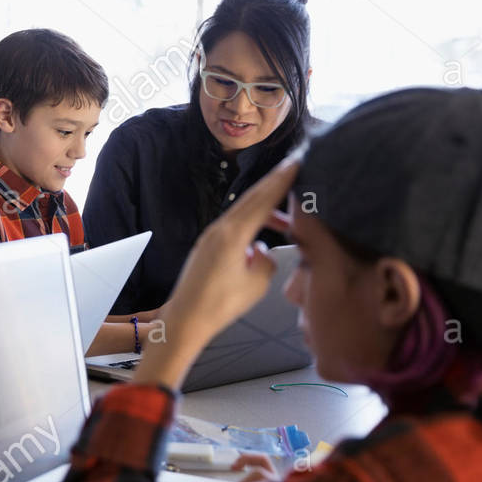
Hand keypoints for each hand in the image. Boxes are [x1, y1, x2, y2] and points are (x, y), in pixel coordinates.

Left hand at [134, 156, 299, 389]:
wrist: (185, 319)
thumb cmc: (219, 305)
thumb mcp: (257, 284)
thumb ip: (266, 260)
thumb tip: (261, 249)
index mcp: (232, 234)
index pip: (262, 200)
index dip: (281, 181)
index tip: (296, 163)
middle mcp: (219, 229)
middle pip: (250, 198)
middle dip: (273, 182)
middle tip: (293, 167)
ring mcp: (210, 236)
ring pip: (242, 211)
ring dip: (263, 204)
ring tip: (287, 207)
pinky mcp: (207, 246)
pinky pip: (234, 224)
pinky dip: (251, 220)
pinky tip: (263, 231)